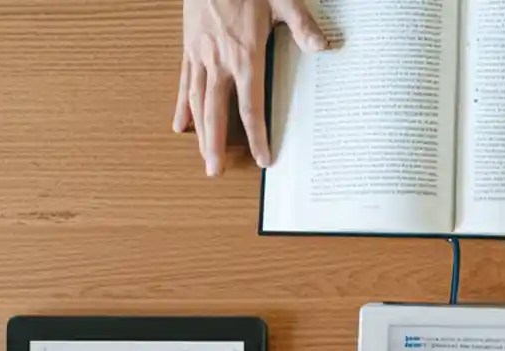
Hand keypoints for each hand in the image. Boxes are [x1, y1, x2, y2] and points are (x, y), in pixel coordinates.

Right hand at [173, 0, 327, 174]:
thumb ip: (302, 26)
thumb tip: (324, 47)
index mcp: (245, 55)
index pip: (251, 107)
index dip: (256, 136)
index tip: (262, 158)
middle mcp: (219, 61)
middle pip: (216, 113)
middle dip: (216, 145)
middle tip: (215, 172)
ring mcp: (200, 55)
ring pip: (197, 102)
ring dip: (199, 133)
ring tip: (203, 157)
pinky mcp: (189, 46)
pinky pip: (184, 81)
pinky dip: (182, 105)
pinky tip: (180, 125)